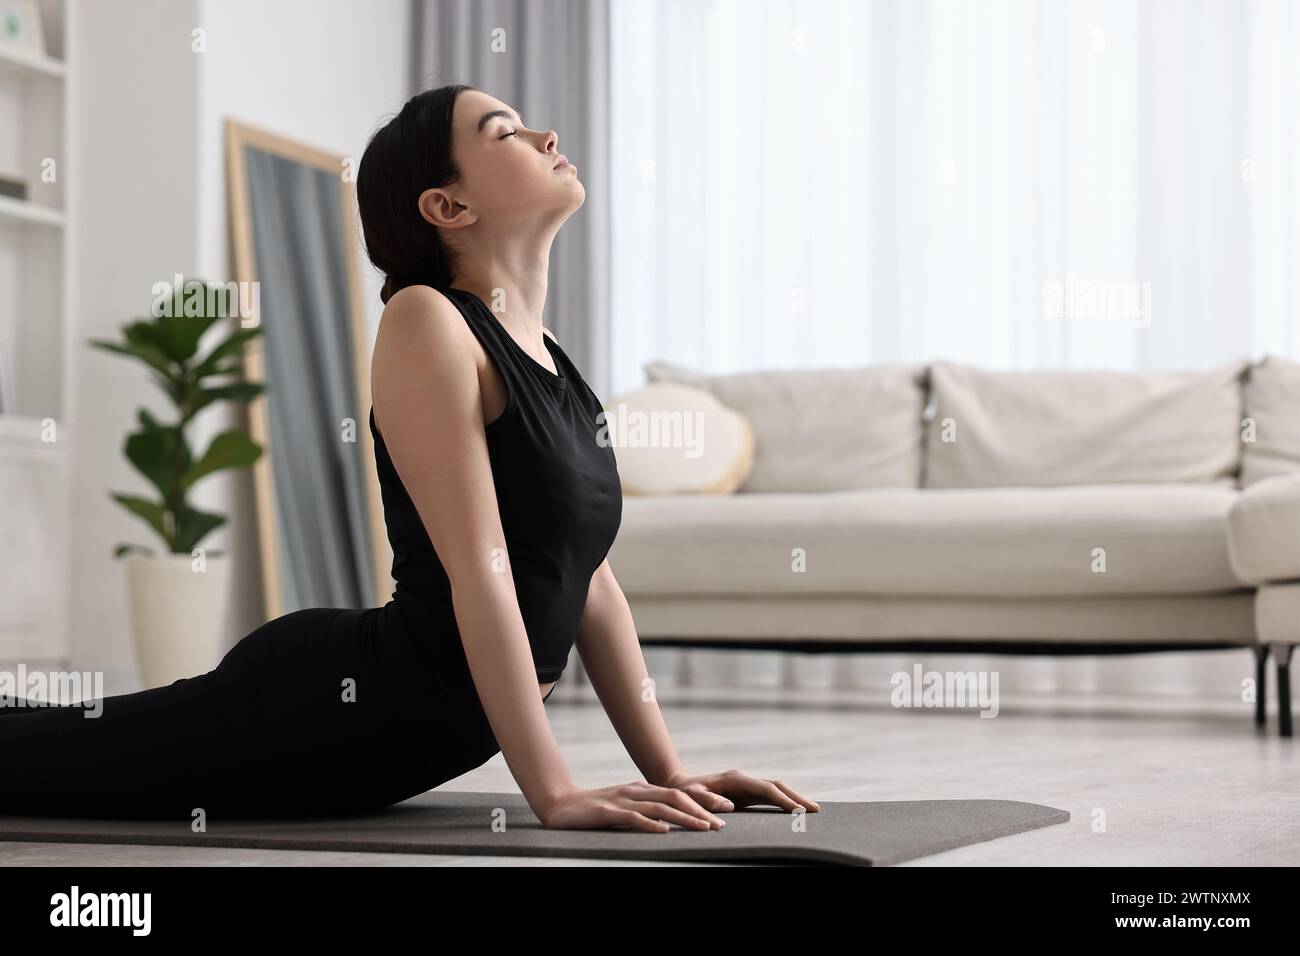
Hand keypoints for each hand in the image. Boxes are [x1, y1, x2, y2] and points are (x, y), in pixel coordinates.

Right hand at [541, 782, 726, 832]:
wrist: (560, 805)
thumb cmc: (594, 810)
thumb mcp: (625, 807)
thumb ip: (646, 811)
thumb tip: (671, 822)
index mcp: (642, 790)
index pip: (678, 795)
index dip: (702, 803)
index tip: (724, 812)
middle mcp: (636, 791)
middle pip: (675, 798)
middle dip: (701, 810)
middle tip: (722, 823)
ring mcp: (622, 800)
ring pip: (660, 808)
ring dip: (684, 818)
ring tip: (704, 828)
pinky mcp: (607, 812)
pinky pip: (632, 818)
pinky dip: (650, 824)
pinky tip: (664, 832)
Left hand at [663, 768, 820, 813]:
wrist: (680, 786)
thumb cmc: (684, 794)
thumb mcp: (691, 797)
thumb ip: (707, 802)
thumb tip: (729, 807)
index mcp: (735, 779)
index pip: (766, 789)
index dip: (783, 800)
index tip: (798, 811)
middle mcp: (744, 779)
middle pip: (776, 785)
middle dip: (796, 797)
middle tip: (816, 811)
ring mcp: (746, 785)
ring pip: (776, 789)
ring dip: (793, 798)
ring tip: (811, 811)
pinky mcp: (746, 792)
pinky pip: (769, 795)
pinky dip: (784, 801)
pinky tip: (794, 810)